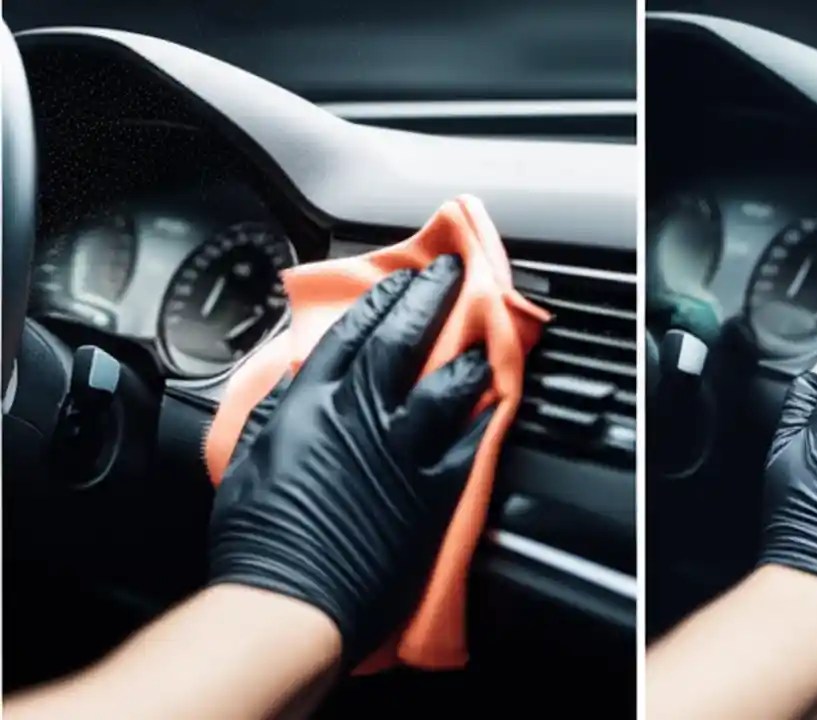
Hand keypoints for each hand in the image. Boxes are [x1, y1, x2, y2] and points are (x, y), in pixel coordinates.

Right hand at [207, 255, 491, 663]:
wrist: (289, 599)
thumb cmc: (260, 537)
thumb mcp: (254, 453)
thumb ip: (282, 407)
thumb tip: (301, 378)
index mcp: (313, 402)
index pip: (354, 332)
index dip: (383, 300)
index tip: (401, 281)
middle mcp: (363, 414)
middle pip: (406, 339)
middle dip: (432, 298)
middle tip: (455, 274)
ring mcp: (404, 450)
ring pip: (448, 383)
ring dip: (468, 352)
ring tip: (485, 333)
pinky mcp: (434, 490)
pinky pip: (471, 441)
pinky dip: (486, 415)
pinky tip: (498, 399)